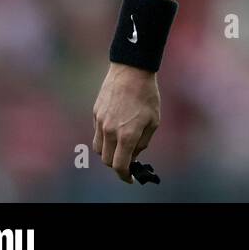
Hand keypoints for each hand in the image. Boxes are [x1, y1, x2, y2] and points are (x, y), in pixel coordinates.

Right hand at [93, 62, 160, 182]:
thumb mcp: (154, 121)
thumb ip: (143, 142)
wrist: (131, 71)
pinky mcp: (95, 113)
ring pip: (99, 148)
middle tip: (127, 161)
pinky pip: (97, 133)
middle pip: (107, 160)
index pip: (120, 165)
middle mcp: (110, 131)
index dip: (125, 176)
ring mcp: (100, 122)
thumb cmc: (147, 95)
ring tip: (121, 145)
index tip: (130, 178)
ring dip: (109, 152)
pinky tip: (116, 129)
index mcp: (127, 135)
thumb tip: (134, 154)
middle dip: (117, 165)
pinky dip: (105, 137)